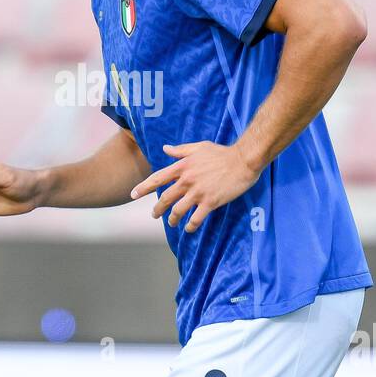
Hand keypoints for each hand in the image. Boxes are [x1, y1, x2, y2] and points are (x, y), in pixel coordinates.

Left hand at [130, 141, 260, 232]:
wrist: (243, 160)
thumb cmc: (222, 152)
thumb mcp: (199, 147)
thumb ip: (180, 150)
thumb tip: (165, 149)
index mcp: (182, 166)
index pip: (157, 178)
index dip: (143, 187)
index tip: (133, 194)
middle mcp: (187, 180)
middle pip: (165, 198)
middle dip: (157, 209)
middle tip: (154, 214)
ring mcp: (198, 193)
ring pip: (178, 211)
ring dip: (172, 219)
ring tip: (171, 223)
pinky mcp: (210, 202)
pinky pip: (196, 219)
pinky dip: (191, 226)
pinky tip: (189, 229)